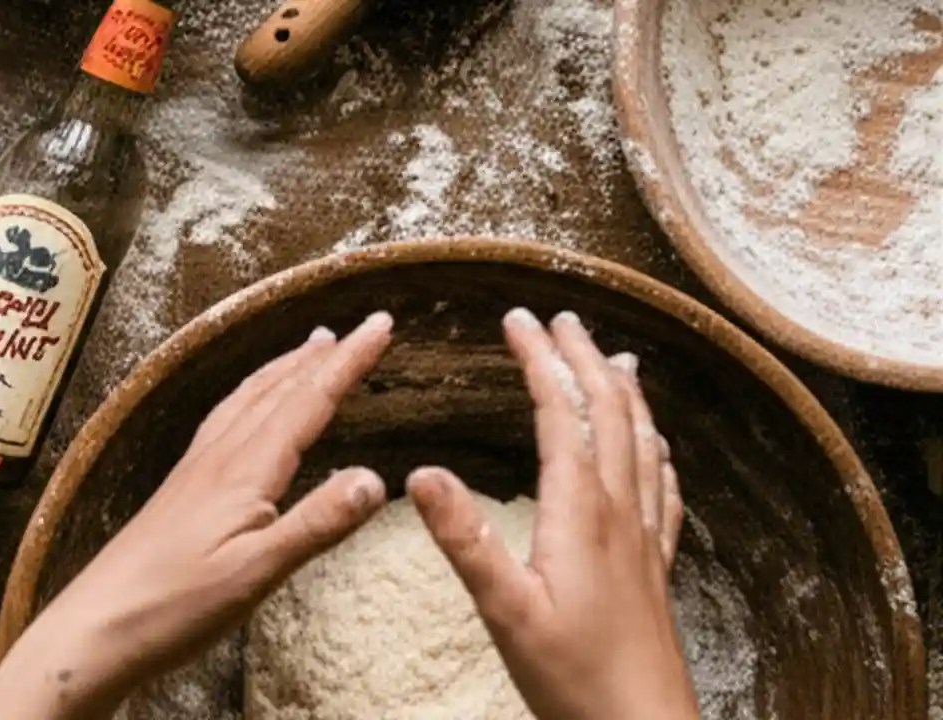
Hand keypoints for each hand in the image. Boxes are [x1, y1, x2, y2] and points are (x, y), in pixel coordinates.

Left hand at [0, 313, 394, 719]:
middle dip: (325, 356)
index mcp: (245, 470)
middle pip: (280, 390)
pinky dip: (252, 396)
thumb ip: (316, 524)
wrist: (95, 629)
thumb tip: (376, 478)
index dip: (349, 362)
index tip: (381, 324)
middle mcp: (220, 457)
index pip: (308, 402)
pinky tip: (248, 408)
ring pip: (249, 400)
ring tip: (311, 348)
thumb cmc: (173, 607)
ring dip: (286, 369)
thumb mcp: (257, 573)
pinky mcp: (181, 488)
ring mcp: (196, 470)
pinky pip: (226, 420)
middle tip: (360, 327)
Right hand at [407, 309, 695, 719]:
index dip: (539, 360)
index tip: (519, 319)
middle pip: (609, 413)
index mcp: (579, 512)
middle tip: (564, 319)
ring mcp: (643, 538)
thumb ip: (465, 540)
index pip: (561, 412)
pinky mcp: (656, 566)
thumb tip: (422, 474)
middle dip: (584, 359)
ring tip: (618, 360)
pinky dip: (656, 454)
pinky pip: (662, 490)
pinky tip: (658, 453)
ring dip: (625, 394)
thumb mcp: (504, 609)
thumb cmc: (573, 677)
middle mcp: (618, 512)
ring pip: (641, 443)